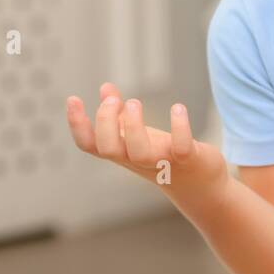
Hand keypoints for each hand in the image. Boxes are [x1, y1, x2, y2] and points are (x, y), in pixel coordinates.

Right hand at [65, 82, 229, 198]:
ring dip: (134, 126)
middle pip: (109, 150)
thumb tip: (105, 87)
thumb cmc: (163, 157)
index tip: (73, 98)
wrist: (200, 186)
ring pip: (140, 153)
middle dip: (106, 122)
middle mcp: (137, 160)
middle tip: (114, 100)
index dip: (77, 124)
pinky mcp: (188, 160)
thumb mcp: (138, 135)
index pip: (89, 145)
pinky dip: (180, 128)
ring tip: (133, 102)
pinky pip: (182, 148)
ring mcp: (162, 162)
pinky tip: (178, 107)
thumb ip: (120, 114)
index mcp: (121, 152)